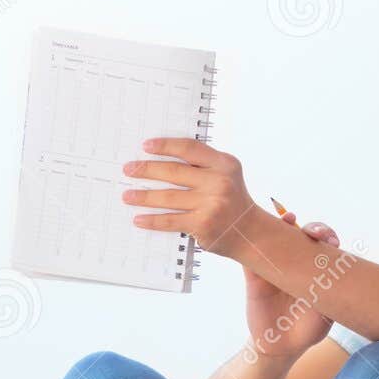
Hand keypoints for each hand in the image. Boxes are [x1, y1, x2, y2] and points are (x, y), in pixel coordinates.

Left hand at [121, 138, 258, 259]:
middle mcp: (219, 182)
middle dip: (146, 170)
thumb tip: (161, 160)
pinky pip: (171, 220)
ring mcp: (211, 204)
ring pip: (168, 197)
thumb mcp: (225, 175)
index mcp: (224, 164)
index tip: (145, 146)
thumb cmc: (232, 200)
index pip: (189, 149)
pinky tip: (139, 219)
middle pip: (174, 172)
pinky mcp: (203, 224)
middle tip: (128, 170)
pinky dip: (152, 220)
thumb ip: (202, 165)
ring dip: (144, 196)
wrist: (250, 233)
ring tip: (128, 195)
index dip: (165, 146)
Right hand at [244, 209, 340, 358]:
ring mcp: (274, 267)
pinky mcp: (255, 277)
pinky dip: (250, 240)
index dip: (328, 236)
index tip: (333, 242)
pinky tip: (253, 230)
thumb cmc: (308, 330)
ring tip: (289, 219)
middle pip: (302, 235)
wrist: (281, 348)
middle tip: (316, 234)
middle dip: (312, 228)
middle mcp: (295, 263)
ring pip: (277, 237)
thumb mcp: (326, 315)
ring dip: (282, 224)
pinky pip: (250, 256)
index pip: (322, 244)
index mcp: (314, 269)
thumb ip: (332, 298)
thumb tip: (342, 282)